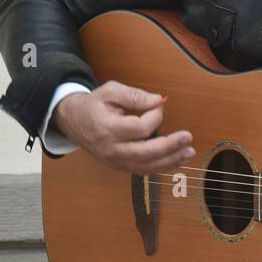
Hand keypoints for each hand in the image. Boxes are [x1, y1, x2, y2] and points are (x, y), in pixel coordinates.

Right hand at [54, 80, 194, 173]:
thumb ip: (135, 96)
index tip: (158, 105)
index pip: (139, 128)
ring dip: (170, 160)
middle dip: (169, 146)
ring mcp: (114, 161)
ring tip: (188, 152)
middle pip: (145, 152)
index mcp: (107, 129)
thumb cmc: (93, 105)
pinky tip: (176, 160)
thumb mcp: (110, 91)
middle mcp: (111, 149)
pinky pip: (142, 170)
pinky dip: (161, 167)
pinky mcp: (119, 166)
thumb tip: (159, 101)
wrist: (73, 121)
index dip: (154, 116)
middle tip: (187, 137)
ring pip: (146, 166)